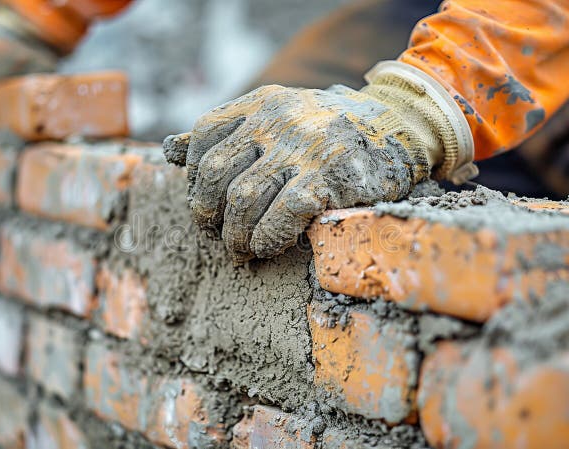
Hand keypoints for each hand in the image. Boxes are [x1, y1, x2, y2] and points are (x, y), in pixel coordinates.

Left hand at [165, 68, 469, 263]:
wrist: (399, 126)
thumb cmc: (329, 130)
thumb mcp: (277, 116)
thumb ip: (225, 132)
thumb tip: (169, 150)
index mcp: (261, 103)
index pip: (203, 136)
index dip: (194, 178)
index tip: (206, 204)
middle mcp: (278, 121)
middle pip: (214, 173)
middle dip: (207, 212)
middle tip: (217, 233)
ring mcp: (303, 148)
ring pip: (242, 199)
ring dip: (236, 234)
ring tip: (243, 247)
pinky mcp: (330, 178)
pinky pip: (282, 216)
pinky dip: (268, 238)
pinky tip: (271, 246)